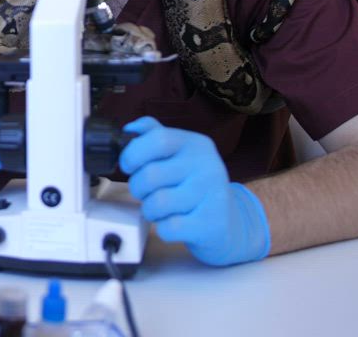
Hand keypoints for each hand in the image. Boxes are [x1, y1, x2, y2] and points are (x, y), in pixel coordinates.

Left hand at [120, 117, 269, 265]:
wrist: (227, 222)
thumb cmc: (194, 186)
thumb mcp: (179, 154)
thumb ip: (154, 135)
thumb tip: (129, 129)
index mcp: (196, 144)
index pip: (157, 139)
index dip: (133, 154)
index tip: (129, 166)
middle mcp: (207, 165)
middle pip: (150, 175)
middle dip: (138, 188)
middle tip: (147, 192)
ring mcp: (212, 194)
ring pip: (157, 203)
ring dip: (150, 210)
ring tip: (162, 208)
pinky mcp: (213, 224)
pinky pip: (169, 227)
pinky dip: (164, 228)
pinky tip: (175, 223)